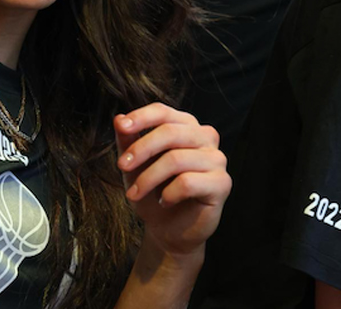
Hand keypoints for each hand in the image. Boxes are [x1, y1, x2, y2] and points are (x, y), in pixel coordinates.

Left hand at [115, 103, 231, 257]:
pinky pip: (188, 182)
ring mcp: (216, 159)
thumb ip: (128, 141)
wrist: (168, 229)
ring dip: (148, 178)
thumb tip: (118, 119)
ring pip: (176, 159)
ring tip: (135, 193)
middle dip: (141, 150)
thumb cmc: (153, 192)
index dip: (142, 117)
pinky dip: (168, 194)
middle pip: (170, 132)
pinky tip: (164, 201)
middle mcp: (205, 137)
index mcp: (186, 126)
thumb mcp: (134, 165)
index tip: (122, 127)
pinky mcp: (222, 183)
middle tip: (121, 167)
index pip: (164, 112)